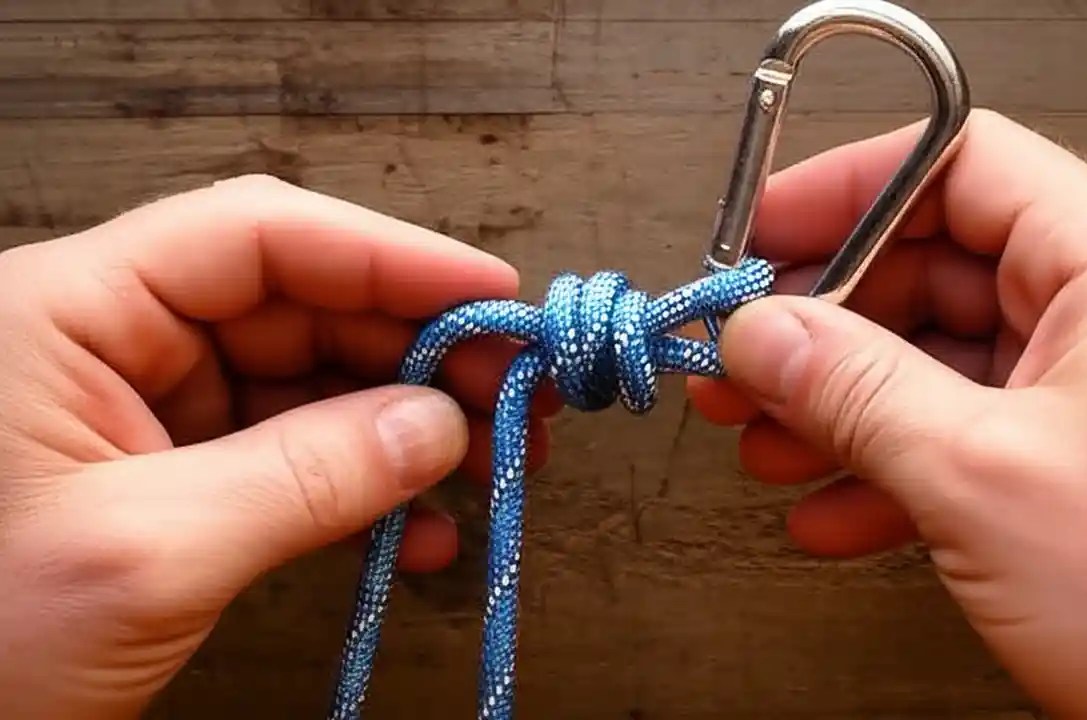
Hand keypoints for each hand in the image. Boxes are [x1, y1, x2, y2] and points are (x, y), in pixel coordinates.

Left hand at [0, 175, 556, 718]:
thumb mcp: (144, 553)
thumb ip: (301, 478)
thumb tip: (433, 425)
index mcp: (69, 311)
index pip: (257, 239)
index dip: (389, 256)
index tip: (491, 298)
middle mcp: (112, 345)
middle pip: (300, 309)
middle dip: (416, 356)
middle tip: (514, 396)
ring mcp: (145, 416)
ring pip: (309, 388)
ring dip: (405, 431)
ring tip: (491, 468)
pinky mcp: (173, 484)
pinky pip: (291, 463)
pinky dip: (363, 495)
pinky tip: (418, 536)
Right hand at [688, 111, 1086, 717]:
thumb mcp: (981, 476)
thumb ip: (853, 389)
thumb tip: (764, 332)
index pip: (960, 165)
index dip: (846, 191)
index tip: (763, 234)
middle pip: (933, 267)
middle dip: (822, 322)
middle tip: (741, 357)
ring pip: (935, 358)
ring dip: (838, 401)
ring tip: (766, 437)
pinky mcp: (1076, 464)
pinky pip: (957, 433)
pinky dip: (883, 465)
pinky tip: (826, 506)